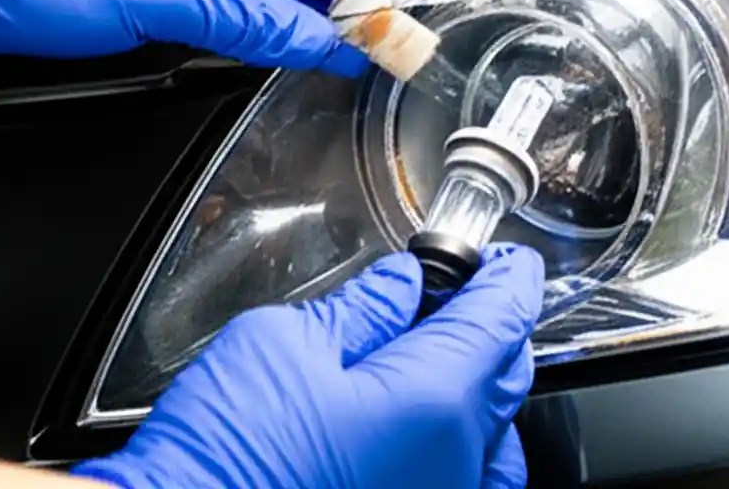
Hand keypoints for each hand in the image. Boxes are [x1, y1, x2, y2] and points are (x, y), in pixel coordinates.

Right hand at [72, 244, 544, 488]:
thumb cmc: (221, 461)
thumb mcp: (280, 347)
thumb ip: (358, 311)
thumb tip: (399, 288)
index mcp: (434, 400)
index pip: (502, 318)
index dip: (508, 277)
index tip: (504, 261)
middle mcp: (456, 463)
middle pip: (507, 376)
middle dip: (493, 327)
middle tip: (462, 297)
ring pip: (497, 440)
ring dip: (481, 390)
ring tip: (437, 361)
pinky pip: (468, 482)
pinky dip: (464, 448)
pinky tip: (421, 430)